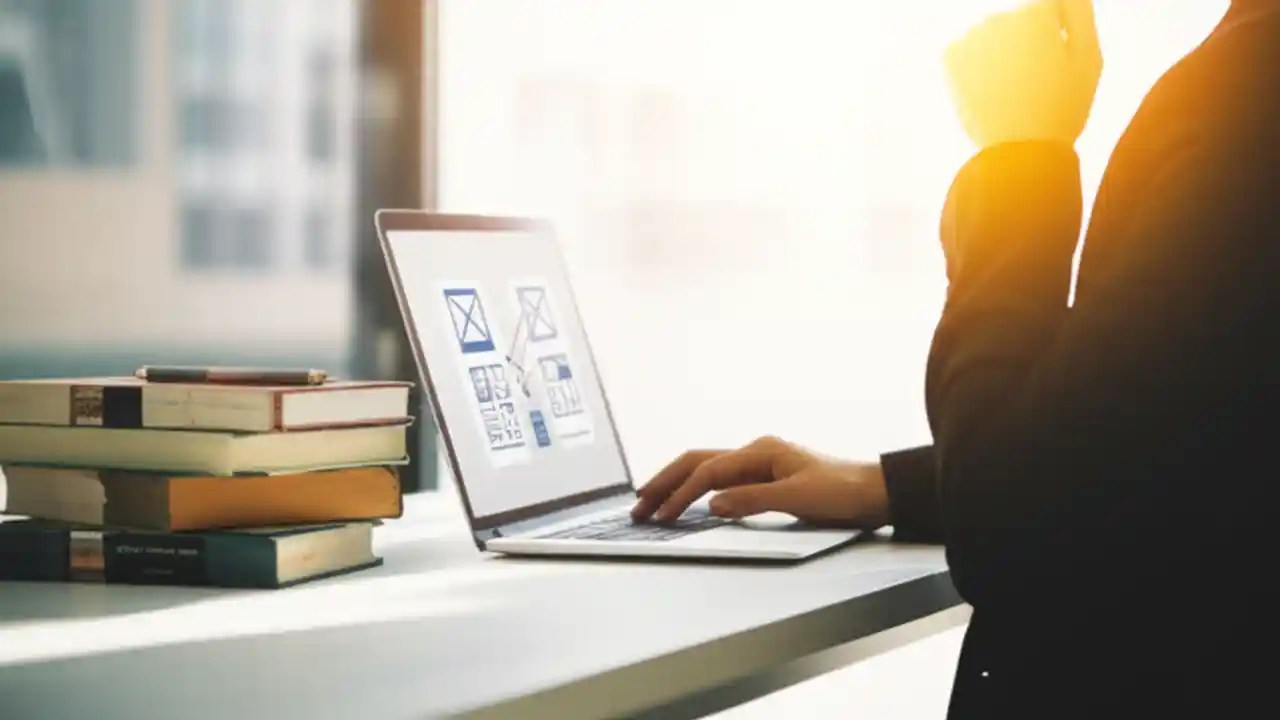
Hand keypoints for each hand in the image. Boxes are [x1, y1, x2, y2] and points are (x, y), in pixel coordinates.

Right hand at [631, 436, 891, 528]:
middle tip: (638, 505)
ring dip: (677, 485)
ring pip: (706, 469)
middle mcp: (756, 453)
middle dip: (665, 482)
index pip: (707, 472)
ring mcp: (760, 464)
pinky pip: (721, 480)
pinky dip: (697, 490)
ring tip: (652, 502)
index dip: (681, 494)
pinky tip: (687, 502)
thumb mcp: (797, 499)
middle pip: (697, 462)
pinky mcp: (766, 478)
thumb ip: (751, 499)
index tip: (661, 516)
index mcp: (760, 451)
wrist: (875, 493)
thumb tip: (712, 504)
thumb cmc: (843, 492)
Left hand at [945, 0, 1102, 147]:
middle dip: (1027, 41)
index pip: (1050, 6)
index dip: (1058, 34)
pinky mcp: (950, 56)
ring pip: (993, 35)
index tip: (1056, 63)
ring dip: (1001, 53)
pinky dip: (978, 66)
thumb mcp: (1089, 56)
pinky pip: (969, 50)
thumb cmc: (1063, 107)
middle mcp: (999, 16)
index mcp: (1036, 11)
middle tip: (1035, 81)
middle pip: (1018, 19)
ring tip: (1012, 88)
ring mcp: (971, 36)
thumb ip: (1080, 11)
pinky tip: (990, 89)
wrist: (1019, 152)